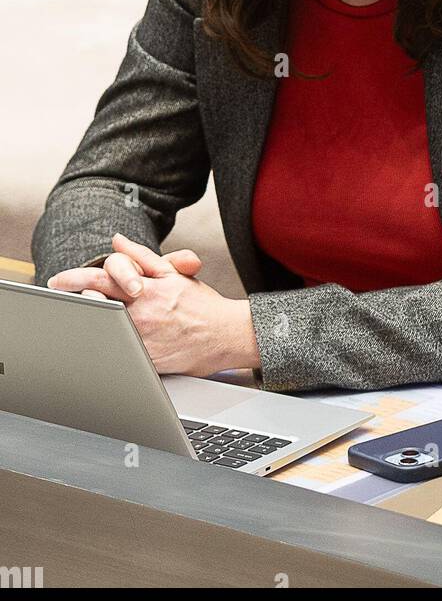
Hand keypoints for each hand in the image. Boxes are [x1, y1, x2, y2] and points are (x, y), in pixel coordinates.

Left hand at [46, 232, 257, 375]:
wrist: (227, 335)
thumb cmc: (203, 306)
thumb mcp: (174, 275)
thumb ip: (143, 257)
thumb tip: (118, 240)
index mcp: (148, 289)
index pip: (104, 276)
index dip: (76, 276)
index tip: (60, 279)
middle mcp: (143, 312)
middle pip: (96, 299)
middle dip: (71, 295)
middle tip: (56, 293)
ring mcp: (143, 337)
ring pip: (102, 327)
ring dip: (83, 320)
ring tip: (70, 316)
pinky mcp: (147, 359)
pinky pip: (118, 352)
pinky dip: (102, 344)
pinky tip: (91, 342)